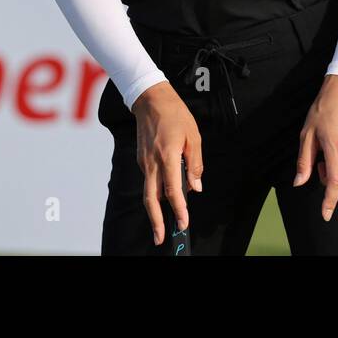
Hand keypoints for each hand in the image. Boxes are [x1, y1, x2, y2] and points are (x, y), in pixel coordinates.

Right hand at [130, 81, 204, 245]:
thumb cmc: (175, 115)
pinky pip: (150, 180)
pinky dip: (156, 192)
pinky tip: (166, 197)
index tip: (183, 223)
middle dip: (156, 221)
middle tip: (161, 238)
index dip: (178, 209)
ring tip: (161, 225)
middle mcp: (152, 162)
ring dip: (155, 210)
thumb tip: (195, 188)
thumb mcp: (194, 137)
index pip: (173, 190)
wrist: (151, 99)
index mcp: (167, 156)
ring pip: (148, 192)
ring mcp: (144, 162)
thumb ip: (195, 164)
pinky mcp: (142, 160)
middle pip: (151, 199)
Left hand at [293, 75, 337, 221]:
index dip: (330, 201)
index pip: (335, 182)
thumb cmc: (324, 110)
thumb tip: (299, 182)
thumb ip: (303, 161)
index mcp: (335, 147)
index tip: (325, 214)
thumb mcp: (307, 134)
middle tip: (320, 162)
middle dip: (330, 180)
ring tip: (333, 150)